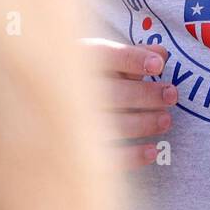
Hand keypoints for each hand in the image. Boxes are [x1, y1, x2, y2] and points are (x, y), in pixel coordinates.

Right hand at [80, 38, 174, 168]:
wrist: (38, 107)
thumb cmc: (79, 75)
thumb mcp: (99, 58)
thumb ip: (132, 53)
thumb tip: (162, 54)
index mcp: (79, 61)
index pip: (107, 56)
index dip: (134, 59)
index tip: (159, 65)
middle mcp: (74, 90)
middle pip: (115, 93)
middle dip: (147, 95)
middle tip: (171, 95)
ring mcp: (73, 122)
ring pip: (113, 125)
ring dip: (144, 124)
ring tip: (166, 121)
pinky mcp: (76, 150)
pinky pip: (106, 156)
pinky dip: (132, 155)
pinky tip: (152, 151)